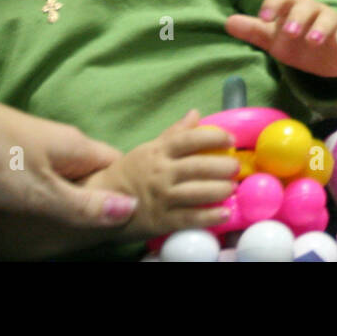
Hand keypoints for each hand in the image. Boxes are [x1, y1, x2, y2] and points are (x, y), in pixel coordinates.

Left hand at [0, 91, 138, 228]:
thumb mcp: (42, 191)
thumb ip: (83, 205)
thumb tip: (130, 210)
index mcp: (77, 147)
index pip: (118, 166)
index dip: (128, 190)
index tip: (134, 216)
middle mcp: (61, 147)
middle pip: (92, 174)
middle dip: (99, 199)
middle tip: (100, 231)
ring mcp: (34, 153)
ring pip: (64, 179)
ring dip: (69, 200)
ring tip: (71, 230)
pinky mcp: (9, 162)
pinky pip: (39, 183)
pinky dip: (44, 199)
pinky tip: (36, 217)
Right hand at [82, 110, 238, 238]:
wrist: (101, 202)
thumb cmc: (131, 172)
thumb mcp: (150, 148)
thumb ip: (174, 133)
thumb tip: (196, 113)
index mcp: (158, 152)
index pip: (189, 140)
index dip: (213, 137)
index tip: (231, 139)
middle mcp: (161, 173)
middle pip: (197, 167)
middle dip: (221, 166)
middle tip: (236, 167)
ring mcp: (161, 198)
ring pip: (196, 193)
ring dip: (218, 190)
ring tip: (232, 188)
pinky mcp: (161, 221)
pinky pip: (189, 218)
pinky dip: (209, 217)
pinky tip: (224, 213)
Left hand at [226, 0, 336, 78]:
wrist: (326, 51)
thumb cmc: (296, 39)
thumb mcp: (273, 37)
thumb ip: (253, 30)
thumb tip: (227, 22)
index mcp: (292, 7)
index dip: (273, 4)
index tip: (264, 17)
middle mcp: (313, 11)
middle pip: (306, 7)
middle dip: (297, 18)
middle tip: (289, 32)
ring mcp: (332, 23)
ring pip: (329, 20)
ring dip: (321, 28)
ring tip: (313, 40)